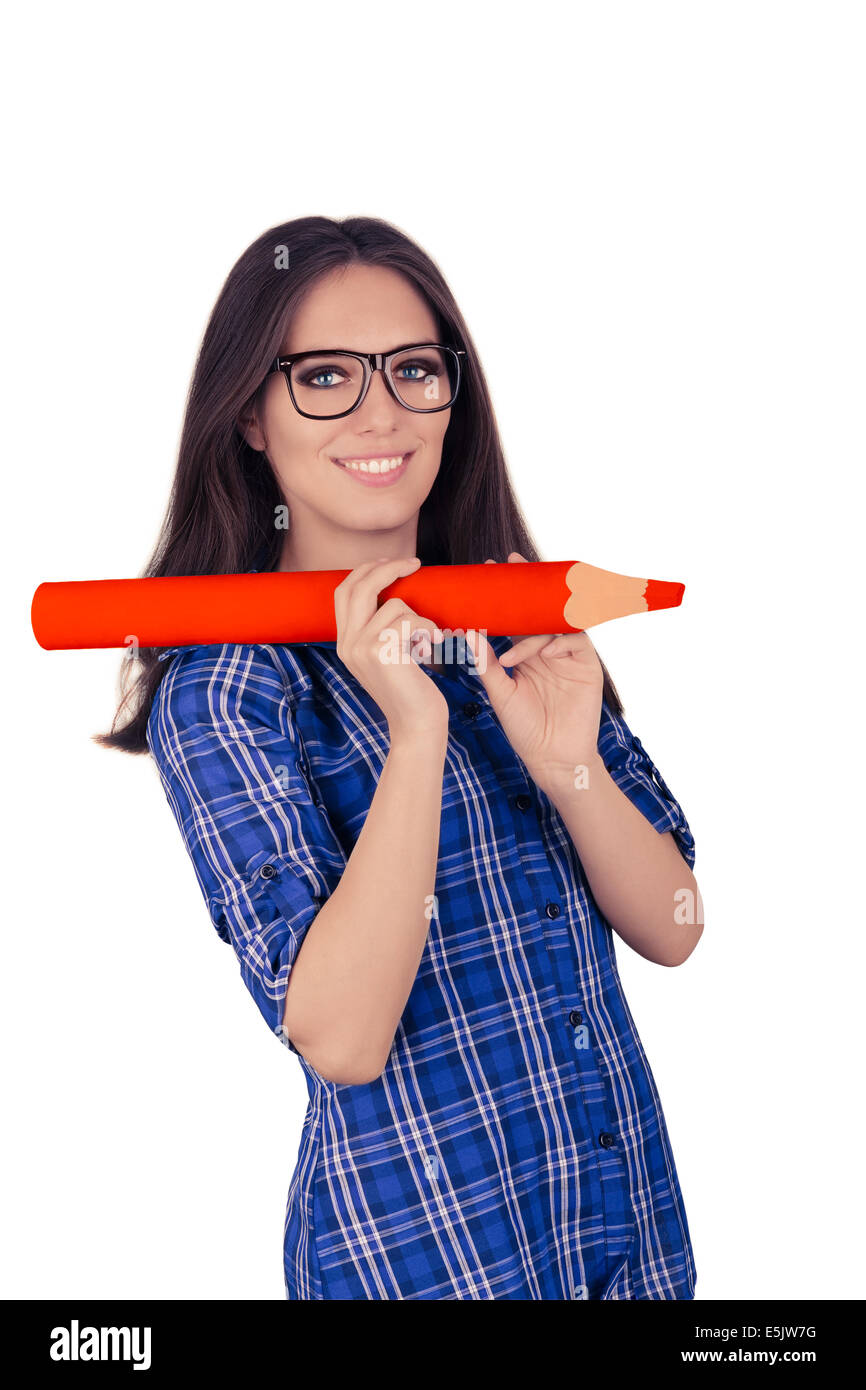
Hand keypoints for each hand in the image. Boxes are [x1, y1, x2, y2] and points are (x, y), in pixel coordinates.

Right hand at [334, 557, 448, 741]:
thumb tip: (394, 590)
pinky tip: (433, 649)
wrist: (416, 726)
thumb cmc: (412, 690)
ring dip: (420, 617)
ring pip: (393, 605)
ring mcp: (360, 648)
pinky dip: (428, 629)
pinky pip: (409, 620)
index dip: (365, 571)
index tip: (390, 563)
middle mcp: (347, 644)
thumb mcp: (388, 656)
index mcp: (345, 643)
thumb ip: (381, 628)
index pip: (343, 592)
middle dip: (388, 568)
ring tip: (429, 641)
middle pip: (359, 587)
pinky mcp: (380, 653)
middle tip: (415, 564)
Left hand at [468, 553, 603, 783]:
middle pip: (541, 610)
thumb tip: (468, 633)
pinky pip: (578, 643)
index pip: (517, 616)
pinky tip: (546, 653)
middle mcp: (548, 650)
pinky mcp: (587, 667)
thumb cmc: (525, 729)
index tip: (489, 570)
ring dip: (538, 625)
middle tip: (512, 564)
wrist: (551, 759)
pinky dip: (561, 643)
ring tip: (518, 635)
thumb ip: (486, 664)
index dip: (507, 594)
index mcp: (526, 653)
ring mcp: (569, 657)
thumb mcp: (500, 693)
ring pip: (559, 623)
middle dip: (529, 587)